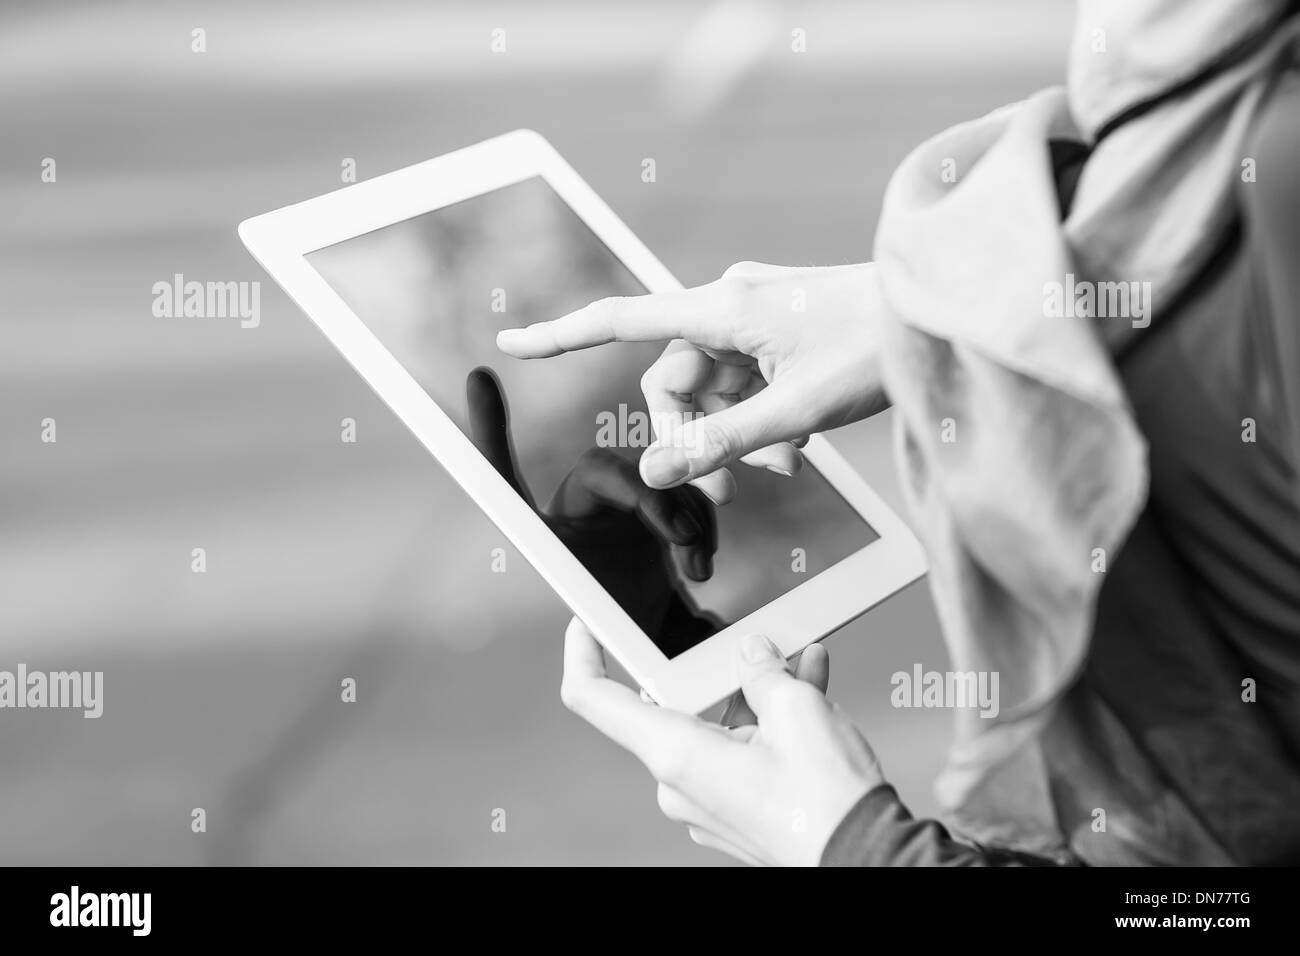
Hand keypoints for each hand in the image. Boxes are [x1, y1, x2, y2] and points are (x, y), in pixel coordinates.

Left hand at [467, 368, 720, 653]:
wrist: (665, 630)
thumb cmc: (618, 618)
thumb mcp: (593, 608)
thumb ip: (586, 599)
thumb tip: (569, 573)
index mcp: (550, 523)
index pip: (509, 472)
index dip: (489, 427)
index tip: (479, 379)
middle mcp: (583, 497)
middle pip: (614, 470)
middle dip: (655, 500)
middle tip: (682, 540)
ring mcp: (626, 491)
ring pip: (660, 476)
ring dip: (687, 522)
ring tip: (695, 569)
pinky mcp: (664, 494)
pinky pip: (688, 490)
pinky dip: (701, 525)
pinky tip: (700, 566)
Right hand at [497, 261, 888, 503]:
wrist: (938, 315)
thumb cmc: (874, 351)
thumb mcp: (795, 412)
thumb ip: (721, 444)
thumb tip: (658, 473)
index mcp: (722, 308)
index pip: (620, 320)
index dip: (561, 337)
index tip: (511, 345)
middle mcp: (729, 305)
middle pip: (673, 379)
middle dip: (693, 435)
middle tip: (726, 491)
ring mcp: (755, 317)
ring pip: (713, 387)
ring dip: (734, 432)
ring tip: (784, 466)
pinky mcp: (778, 331)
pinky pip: (744, 381)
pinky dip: (758, 417)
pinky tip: (794, 445)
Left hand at [560, 617, 885, 865]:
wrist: (867, 857)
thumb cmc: (827, 804)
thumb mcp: (797, 707)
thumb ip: (762, 669)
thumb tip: (752, 653)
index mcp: (675, 755)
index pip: (594, 698)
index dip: (583, 653)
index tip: (587, 626)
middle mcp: (679, 784)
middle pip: (672, 705)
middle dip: (715, 669)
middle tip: (751, 644)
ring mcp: (705, 802)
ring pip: (715, 725)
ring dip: (754, 693)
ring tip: (798, 665)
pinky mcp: (733, 811)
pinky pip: (736, 751)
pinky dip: (766, 723)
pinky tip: (806, 689)